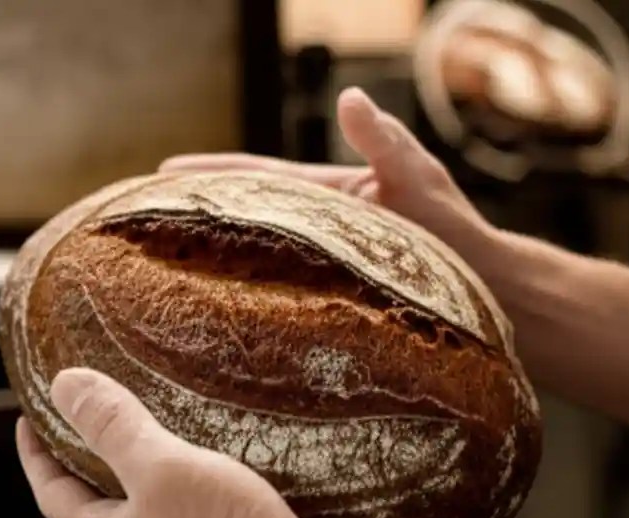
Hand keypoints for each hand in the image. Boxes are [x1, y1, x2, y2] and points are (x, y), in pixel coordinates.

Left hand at [15, 367, 370, 517]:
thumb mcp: (162, 470)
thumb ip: (114, 427)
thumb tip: (63, 384)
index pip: (52, 492)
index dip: (35, 453)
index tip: (28, 414)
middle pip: (95, 497)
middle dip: (85, 452)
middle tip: (87, 405)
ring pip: (147, 499)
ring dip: (141, 458)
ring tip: (148, 412)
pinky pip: (191, 502)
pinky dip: (187, 469)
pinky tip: (209, 445)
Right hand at [160, 87, 504, 274]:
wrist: (486, 293)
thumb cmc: (455, 236)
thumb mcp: (418, 178)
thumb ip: (383, 142)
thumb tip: (349, 97)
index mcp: (329, 193)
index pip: (259, 176)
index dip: (213, 172)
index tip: (164, 171)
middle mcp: (318, 226)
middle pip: (247, 212)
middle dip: (198, 210)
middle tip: (142, 214)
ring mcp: (320, 263)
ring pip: (254, 255)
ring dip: (213, 255)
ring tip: (161, 262)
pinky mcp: (326, 299)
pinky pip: (274, 294)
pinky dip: (242, 296)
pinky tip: (213, 309)